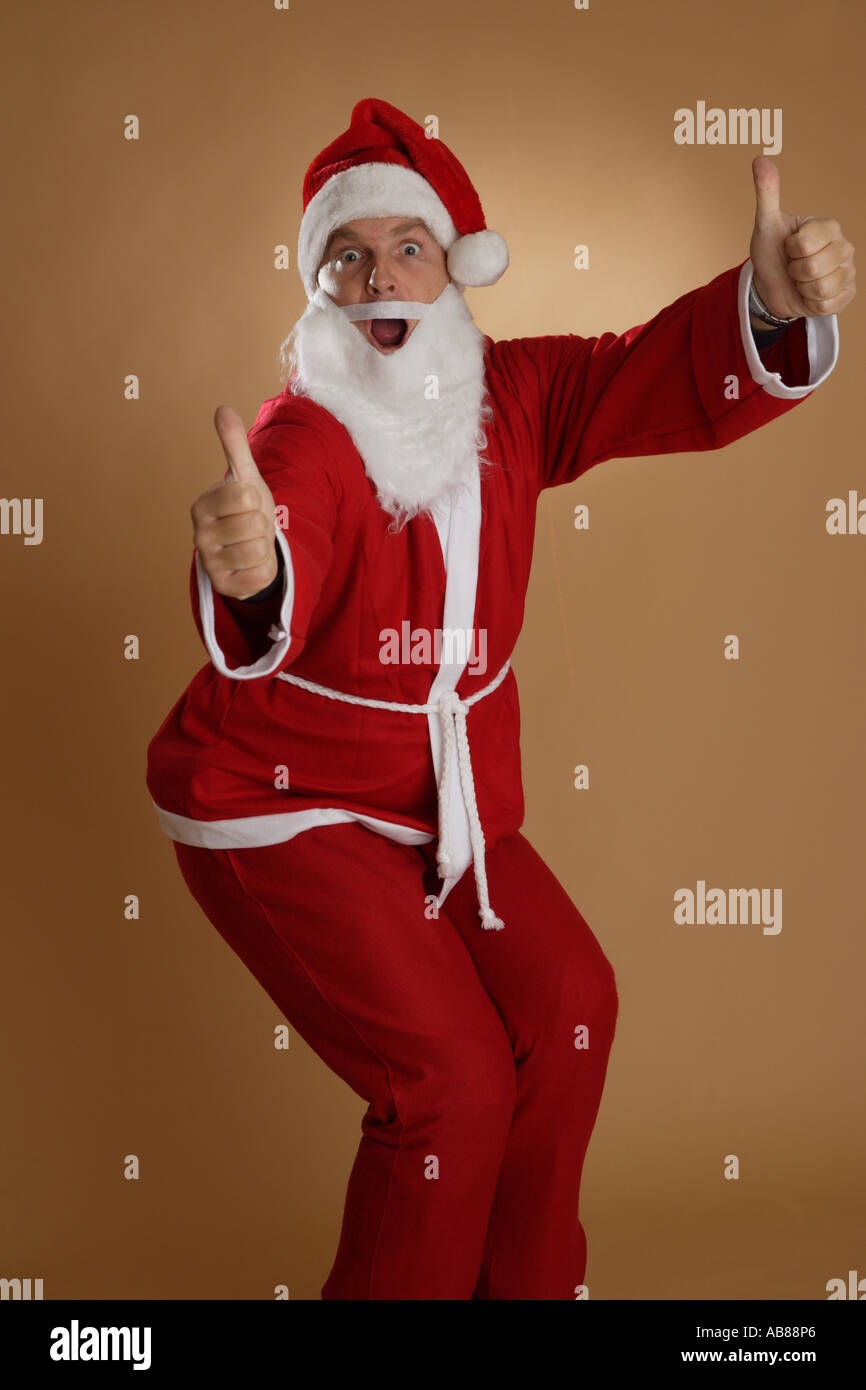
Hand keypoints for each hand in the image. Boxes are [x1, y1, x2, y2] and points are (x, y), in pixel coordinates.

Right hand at [190, 405, 278, 599]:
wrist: (250, 547)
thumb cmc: (246, 509)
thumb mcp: (245, 477)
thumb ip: (234, 445)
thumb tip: (222, 408)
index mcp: (201, 506)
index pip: (244, 496)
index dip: (255, 500)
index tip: (247, 505)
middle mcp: (199, 536)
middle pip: (254, 525)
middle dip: (262, 525)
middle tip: (252, 527)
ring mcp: (210, 564)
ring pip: (258, 550)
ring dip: (264, 546)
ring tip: (252, 543)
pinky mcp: (225, 587)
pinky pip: (262, 575)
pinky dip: (265, 569)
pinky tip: (252, 564)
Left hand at [749, 156, 855, 320]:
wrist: (773, 286)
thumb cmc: (773, 252)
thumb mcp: (767, 224)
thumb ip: (767, 193)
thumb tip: (760, 159)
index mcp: (829, 226)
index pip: (804, 244)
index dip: (789, 250)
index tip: (789, 247)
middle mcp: (844, 246)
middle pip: (812, 268)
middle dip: (794, 271)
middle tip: (793, 267)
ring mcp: (847, 272)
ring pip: (820, 288)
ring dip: (801, 288)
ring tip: (800, 280)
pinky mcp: (846, 295)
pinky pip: (825, 304)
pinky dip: (809, 303)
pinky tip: (808, 293)